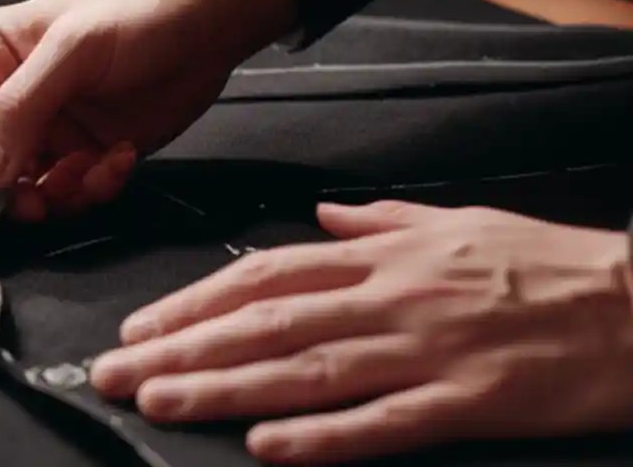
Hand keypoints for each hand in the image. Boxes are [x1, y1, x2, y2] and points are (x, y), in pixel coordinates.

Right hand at [0, 0, 295, 219]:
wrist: (209, 26)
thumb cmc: (138, 16)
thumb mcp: (73, 52)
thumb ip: (21, 109)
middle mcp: (12, 97)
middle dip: (12, 192)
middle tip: (38, 207)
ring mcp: (49, 129)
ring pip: (28, 188)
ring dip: (60, 194)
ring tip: (95, 171)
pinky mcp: (84, 153)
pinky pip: (71, 192)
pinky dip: (94, 188)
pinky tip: (121, 159)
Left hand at [90, 201, 632, 464]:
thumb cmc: (543, 262)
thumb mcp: (453, 222)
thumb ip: (379, 221)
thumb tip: (326, 216)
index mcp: (381, 257)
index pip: (265, 273)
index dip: (195, 300)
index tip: (141, 326)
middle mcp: (389, 298)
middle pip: (266, 322)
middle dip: (183, 348)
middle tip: (117, 372)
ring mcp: (424, 350)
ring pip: (305, 369)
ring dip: (225, 388)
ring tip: (161, 401)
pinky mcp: (465, 400)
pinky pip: (381, 423)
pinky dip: (322, 436)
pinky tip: (267, 447)